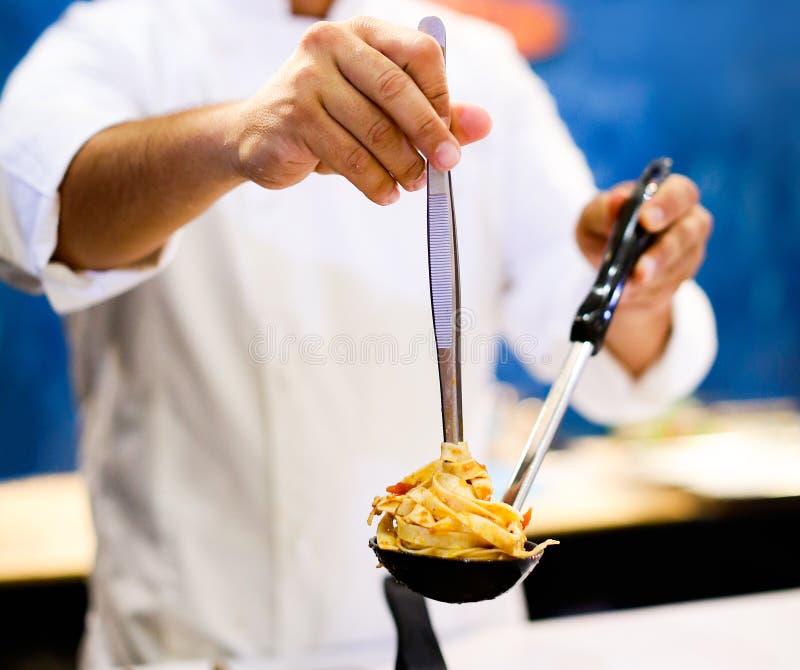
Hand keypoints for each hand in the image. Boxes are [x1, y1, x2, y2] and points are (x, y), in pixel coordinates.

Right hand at [230, 17, 491, 204]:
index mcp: (362, 32)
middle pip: (396, 89)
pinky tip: (386, 195)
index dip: (441, 97)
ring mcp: (308, 77)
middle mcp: (332, 44)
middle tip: (446, 165)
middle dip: (428, 133)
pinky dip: (375, 182)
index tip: (450, 135)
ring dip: (402, 165)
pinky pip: (349, 156)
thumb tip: (484, 124)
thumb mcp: (380, 111)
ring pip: (374, 129)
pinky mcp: (294, 116)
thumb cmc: (328, 119)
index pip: (419, 53)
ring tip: (412, 185)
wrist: (256, 135)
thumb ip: (432, 114)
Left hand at [576, 174, 712, 373]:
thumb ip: (601, 211)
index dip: (666, 205)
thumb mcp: (591, 221)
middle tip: (639, 268)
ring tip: (628, 286)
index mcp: (668, 199)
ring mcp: (686, 259)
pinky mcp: (674, 287)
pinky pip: (663, 293)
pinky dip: (643, 296)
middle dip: (664, 252)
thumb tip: (615, 203)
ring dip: (652, 279)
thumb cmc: (603, 233)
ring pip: (680, 268)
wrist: (608, 269)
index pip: (680, 194)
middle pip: (691, 233)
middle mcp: (686, 227)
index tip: (646, 218)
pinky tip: (626, 296)